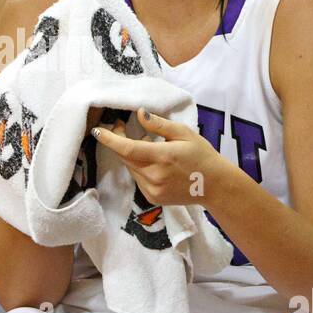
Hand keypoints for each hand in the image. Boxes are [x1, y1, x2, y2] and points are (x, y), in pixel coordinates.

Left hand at [90, 108, 220, 206]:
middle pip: (125, 157)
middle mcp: (154, 176)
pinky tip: (151, 160)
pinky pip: (138, 178)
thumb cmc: (202, 156)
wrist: (216, 186)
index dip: (110, 139)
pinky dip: (138, 166)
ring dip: (130, 154)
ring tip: (144, 142)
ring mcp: (152, 189)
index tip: (97, 130)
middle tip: (121, 126)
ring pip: (130, 167)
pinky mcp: (152, 197)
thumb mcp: (184, 134)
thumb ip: (159, 125)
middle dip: (119, 141)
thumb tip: (139, 114)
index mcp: (162, 157)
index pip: (127, 148)